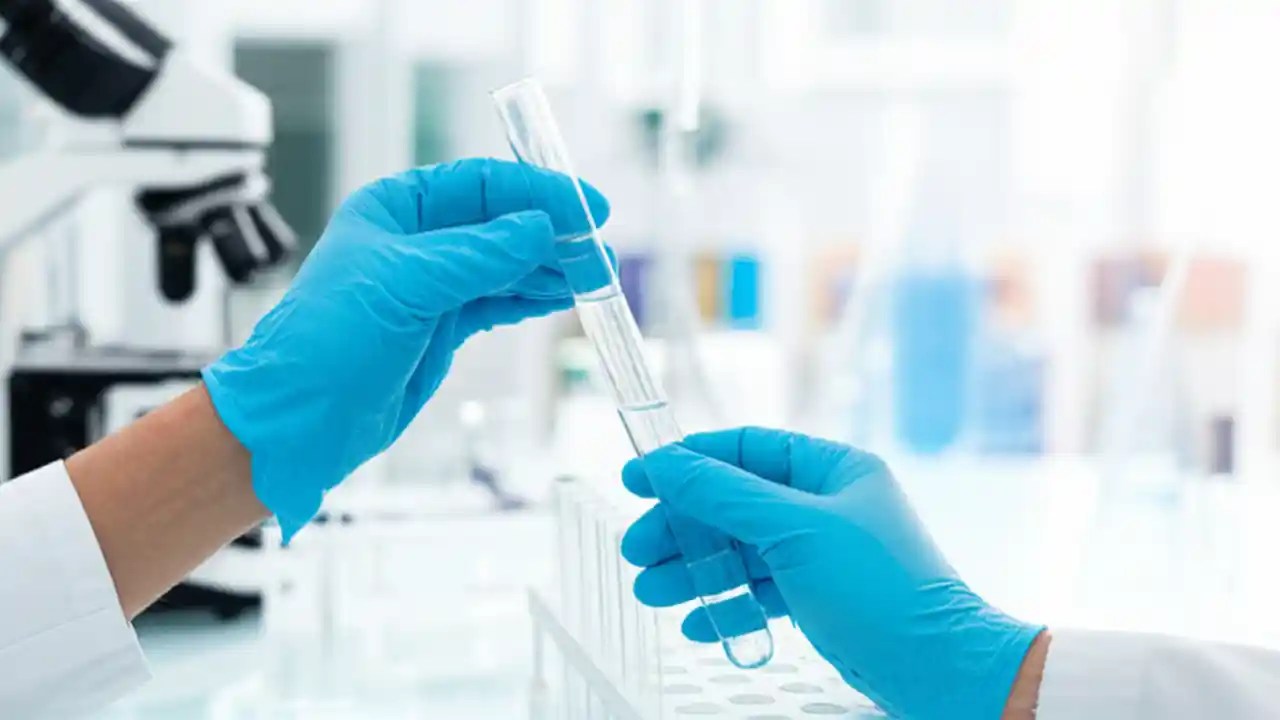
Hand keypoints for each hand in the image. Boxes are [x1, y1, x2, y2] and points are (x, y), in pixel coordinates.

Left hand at [204, 158, 607, 539]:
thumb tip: (539, 228)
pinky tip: (562, 296)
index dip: (534, 191)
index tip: (583, 205)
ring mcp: (430, 286)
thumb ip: (479, 254)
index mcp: (395, 209)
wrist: (302, 419)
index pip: (479, 185)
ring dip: (549, 269)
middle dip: (550, 235)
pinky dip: (531, 299)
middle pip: (499, 224)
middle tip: (598, 251)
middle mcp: (414, 241)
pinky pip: (498, 302)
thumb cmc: (328, 341)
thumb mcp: (408, 284)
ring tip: (594, 276)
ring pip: (505, 265)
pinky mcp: (441, 327)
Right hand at [620, 427, 1042, 719]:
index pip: (747, 450)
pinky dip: (729, 605)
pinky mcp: (823, 598)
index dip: (690, 462)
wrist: (939, 670)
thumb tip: (666, 462)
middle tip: (638, 551)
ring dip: (697, 570)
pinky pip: (763, 591)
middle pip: (736, 504)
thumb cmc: (880, 590)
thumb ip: (724, 495)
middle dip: (684, 529)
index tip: (640, 479)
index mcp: (834, 469)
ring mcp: (826, 554)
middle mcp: (830, 505)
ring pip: (744, 552)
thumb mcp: (793, 531)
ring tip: (654, 593)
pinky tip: (700, 624)